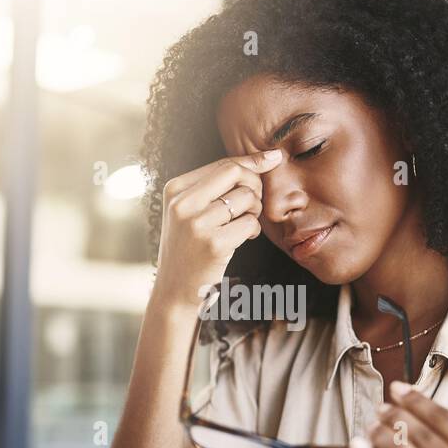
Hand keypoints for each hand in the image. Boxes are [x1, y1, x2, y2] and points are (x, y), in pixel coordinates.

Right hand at [152, 149, 282, 309]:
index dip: (252, 162)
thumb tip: (268, 157)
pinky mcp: (214, 244)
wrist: (174, 290)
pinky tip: (243, 239)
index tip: (273, 159)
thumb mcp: (190, 211)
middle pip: (236, 173)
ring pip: (247, 198)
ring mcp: (196, 224)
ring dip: (254, 212)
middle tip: (252, 205)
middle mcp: (183, 203)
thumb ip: (217, 185)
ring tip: (243, 225)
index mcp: (175, 189)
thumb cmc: (190, 247)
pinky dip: (253, 230)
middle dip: (255, 185)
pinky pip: (250, 223)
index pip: (223, 164)